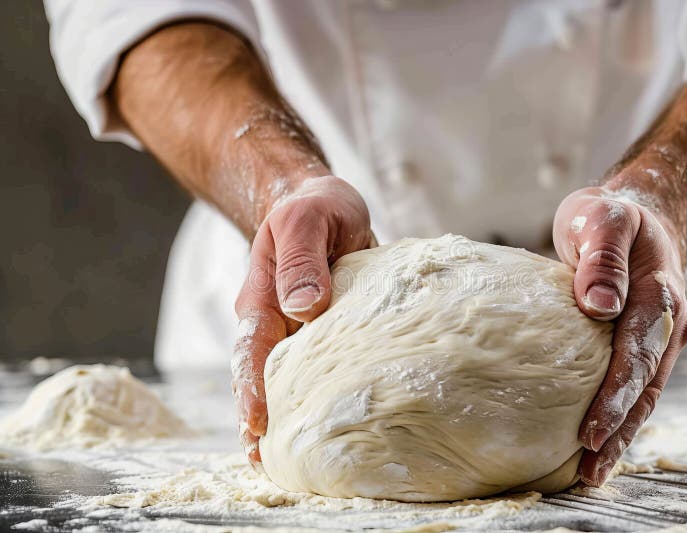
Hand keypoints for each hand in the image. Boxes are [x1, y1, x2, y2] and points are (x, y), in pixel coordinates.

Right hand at [232, 175, 373, 467]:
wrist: (325, 206)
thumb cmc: (316, 208)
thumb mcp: (306, 219)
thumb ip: (301, 259)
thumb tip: (304, 308)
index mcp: (262, 297)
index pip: (253, 348)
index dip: (251, 387)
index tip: (256, 423)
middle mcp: (276, 322)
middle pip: (262, 377)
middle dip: (262, 420)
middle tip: (267, 464)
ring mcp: (299, 331)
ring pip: (290, 380)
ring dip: (289, 417)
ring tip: (293, 463)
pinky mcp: (327, 334)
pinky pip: (321, 369)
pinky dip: (321, 398)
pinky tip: (336, 424)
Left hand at [552, 186, 686, 485]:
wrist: (635, 218)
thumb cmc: (610, 217)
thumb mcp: (603, 219)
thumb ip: (602, 256)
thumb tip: (598, 305)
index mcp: (658, 294)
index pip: (638, 353)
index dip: (615, 394)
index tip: (591, 429)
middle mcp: (666, 323)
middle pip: (646, 385)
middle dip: (619, 429)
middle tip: (589, 468)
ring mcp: (659, 338)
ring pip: (644, 394)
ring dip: (621, 433)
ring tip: (591, 472)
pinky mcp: (641, 345)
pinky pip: (635, 385)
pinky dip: (619, 416)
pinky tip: (597, 443)